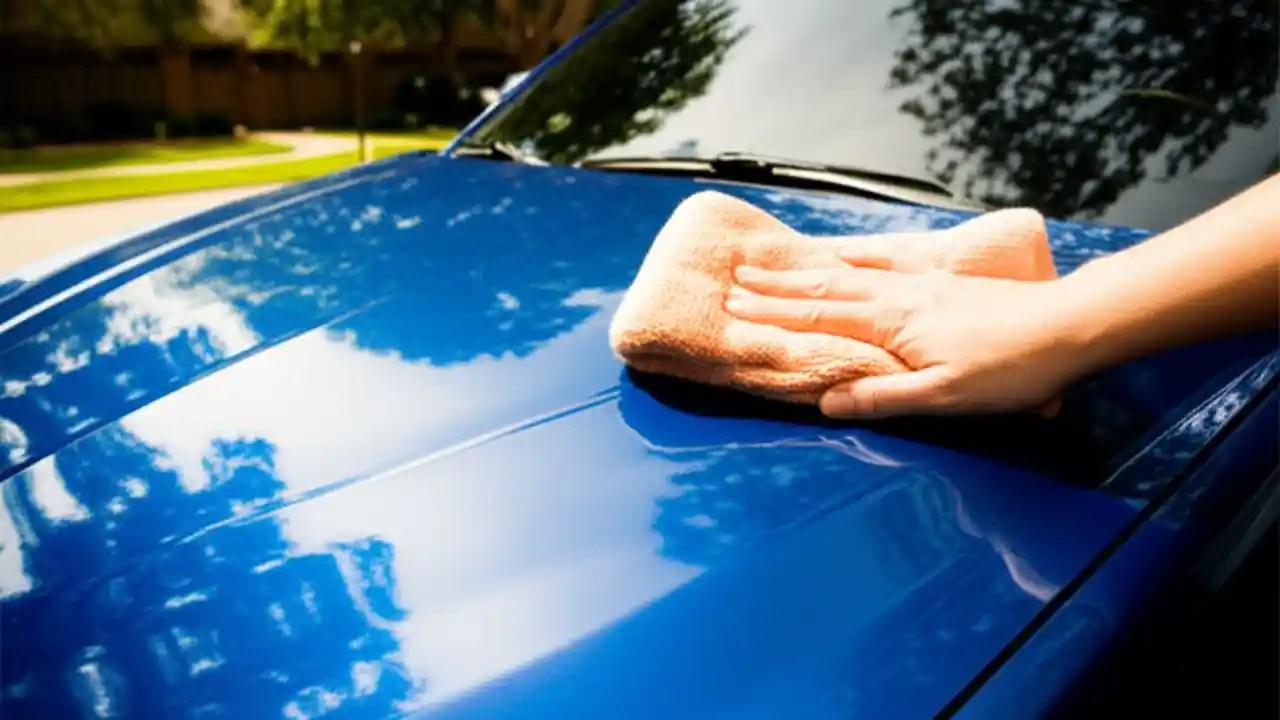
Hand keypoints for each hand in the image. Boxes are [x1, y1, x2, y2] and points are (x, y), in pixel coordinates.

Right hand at [725, 265, 1081, 417]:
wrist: (1068, 327)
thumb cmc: (1009, 370)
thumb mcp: (944, 398)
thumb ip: (882, 397)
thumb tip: (825, 401)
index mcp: (891, 323)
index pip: (818, 316)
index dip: (774, 312)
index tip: (734, 305)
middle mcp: (898, 295)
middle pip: (824, 287)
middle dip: (776, 286)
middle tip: (735, 279)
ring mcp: (918, 284)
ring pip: (848, 272)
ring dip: (804, 271)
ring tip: (772, 265)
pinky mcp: (939, 281)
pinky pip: (881, 262)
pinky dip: (853, 256)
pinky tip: (843, 253)